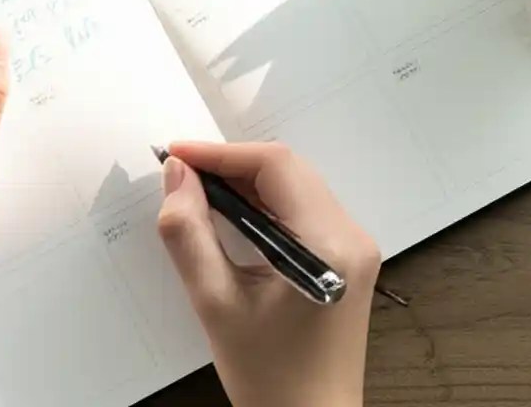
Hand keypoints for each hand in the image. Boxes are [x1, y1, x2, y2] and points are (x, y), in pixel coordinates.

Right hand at [158, 142, 379, 406]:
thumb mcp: (215, 303)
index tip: (175, 156)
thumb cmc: (269, 376)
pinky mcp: (347, 259)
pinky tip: (228, 214)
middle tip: (179, 174)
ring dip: (246, 183)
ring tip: (196, 192)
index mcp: (329, 245)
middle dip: (230, 165)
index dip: (220, 154)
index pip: (276, 167)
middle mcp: (353, 237)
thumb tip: (176, 177)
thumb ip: (189, 234)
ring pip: (294, 187)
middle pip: (288, 172)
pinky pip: (302, 211)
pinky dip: (263, 205)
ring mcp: (355, 248)